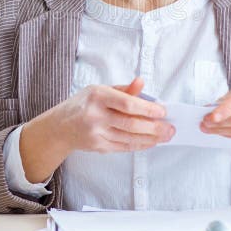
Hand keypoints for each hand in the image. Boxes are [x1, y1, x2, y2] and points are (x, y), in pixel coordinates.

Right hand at [19, 77, 175, 182]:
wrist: (60, 127)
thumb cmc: (83, 104)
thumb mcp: (99, 89)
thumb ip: (123, 89)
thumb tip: (142, 83)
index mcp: (97, 96)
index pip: (127, 104)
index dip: (147, 109)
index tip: (162, 111)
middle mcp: (96, 115)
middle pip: (131, 124)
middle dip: (154, 127)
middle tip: (170, 128)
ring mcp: (96, 133)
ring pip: (130, 138)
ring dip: (151, 138)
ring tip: (165, 136)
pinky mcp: (98, 147)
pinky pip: (124, 147)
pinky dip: (140, 145)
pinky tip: (151, 142)